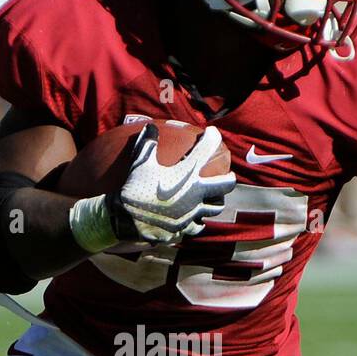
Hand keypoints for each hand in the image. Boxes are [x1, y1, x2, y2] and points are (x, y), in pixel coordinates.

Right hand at [107, 122, 235, 244]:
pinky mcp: (185, 228)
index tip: (212, 133)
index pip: (207, 149)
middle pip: (226, 185)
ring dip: (215, 202)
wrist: (127, 219)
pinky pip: (198, 226)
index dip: (213, 137)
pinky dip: (197, 222)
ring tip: (211, 199)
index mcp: (187, 174)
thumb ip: (148, 143)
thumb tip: (151, 127)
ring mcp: (192, 213)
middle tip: (227, 175)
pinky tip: (193, 220)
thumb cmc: (135, 187)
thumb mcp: (140, 162)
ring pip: (215, 208)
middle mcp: (196, 194)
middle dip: (229, 178)